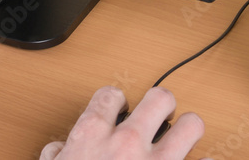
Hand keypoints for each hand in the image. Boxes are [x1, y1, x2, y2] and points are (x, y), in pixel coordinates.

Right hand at [41, 86, 206, 159]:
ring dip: (188, 131)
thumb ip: (56, 156)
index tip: (118, 109)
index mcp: (93, 134)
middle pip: (159, 98)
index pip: (111, 95)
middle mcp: (128, 142)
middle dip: (161, 105)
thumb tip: (59, 150)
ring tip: (182, 138)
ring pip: (192, 125)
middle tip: (158, 116)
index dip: (116, 101)